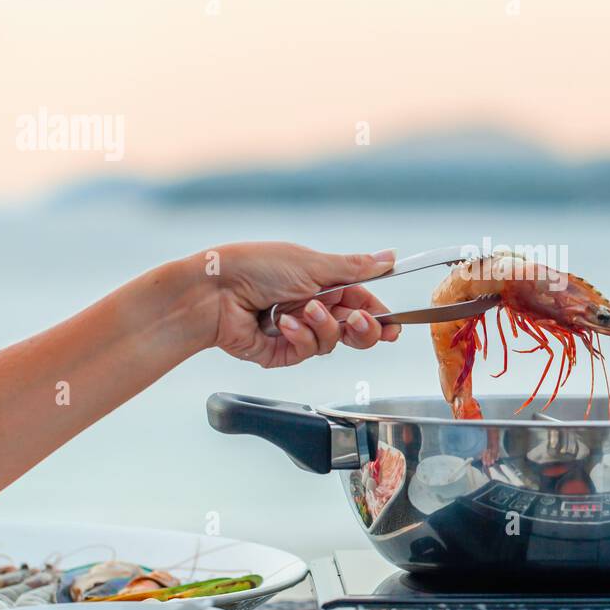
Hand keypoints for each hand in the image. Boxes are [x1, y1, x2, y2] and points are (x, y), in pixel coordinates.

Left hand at [194, 242, 401, 367]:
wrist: (214, 291)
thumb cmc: (256, 266)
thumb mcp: (312, 263)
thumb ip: (355, 268)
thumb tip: (390, 257)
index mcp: (322, 282)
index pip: (362, 301)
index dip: (380, 314)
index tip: (395, 326)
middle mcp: (311, 307)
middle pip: (353, 329)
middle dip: (362, 328)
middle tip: (360, 322)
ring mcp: (296, 331)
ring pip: (332, 341)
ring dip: (323, 326)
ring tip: (305, 310)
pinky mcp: (281, 352)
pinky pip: (306, 351)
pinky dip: (299, 336)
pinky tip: (283, 323)